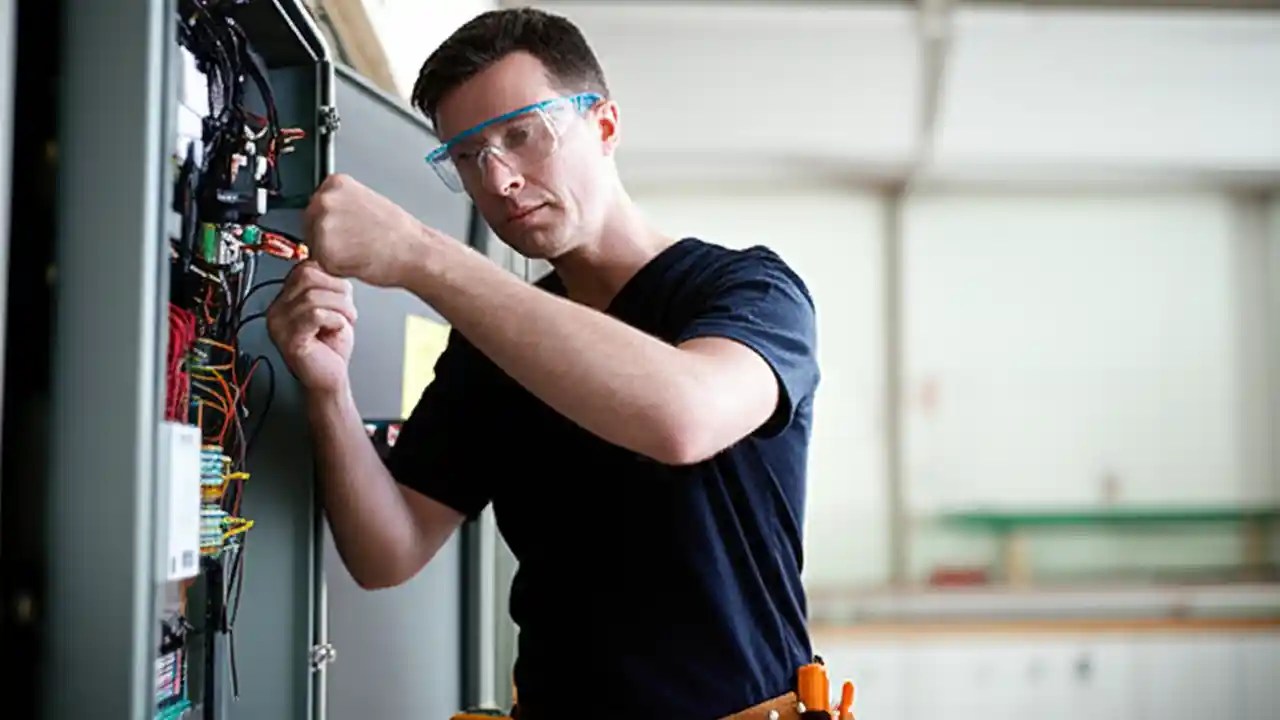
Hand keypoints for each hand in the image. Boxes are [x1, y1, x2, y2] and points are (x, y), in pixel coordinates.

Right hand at [266, 260, 357, 394]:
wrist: (330, 377)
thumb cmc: (331, 347)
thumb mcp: (332, 308)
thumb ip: (328, 286)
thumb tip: (335, 265)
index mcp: (285, 298)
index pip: (305, 268)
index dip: (332, 277)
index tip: (344, 295)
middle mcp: (277, 309)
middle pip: (308, 277)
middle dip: (338, 290)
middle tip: (348, 310)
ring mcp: (280, 324)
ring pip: (313, 296)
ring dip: (340, 308)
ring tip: (345, 321)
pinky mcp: (289, 339)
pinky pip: (315, 315)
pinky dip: (334, 319)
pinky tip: (336, 329)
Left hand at [304, 173, 433, 287]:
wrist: (415, 252)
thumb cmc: (399, 233)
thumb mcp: (366, 202)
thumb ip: (342, 205)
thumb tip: (328, 215)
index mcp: (336, 183)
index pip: (316, 204)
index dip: (330, 221)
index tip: (345, 228)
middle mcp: (326, 200)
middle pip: (310, 223)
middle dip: (326, 237)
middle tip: (355, 242)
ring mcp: (324, 224)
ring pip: (314, 244)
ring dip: (331, 253)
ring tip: (359, 250)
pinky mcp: (325, 251)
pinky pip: (321, 263)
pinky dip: (336, 268)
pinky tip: (357, 260)